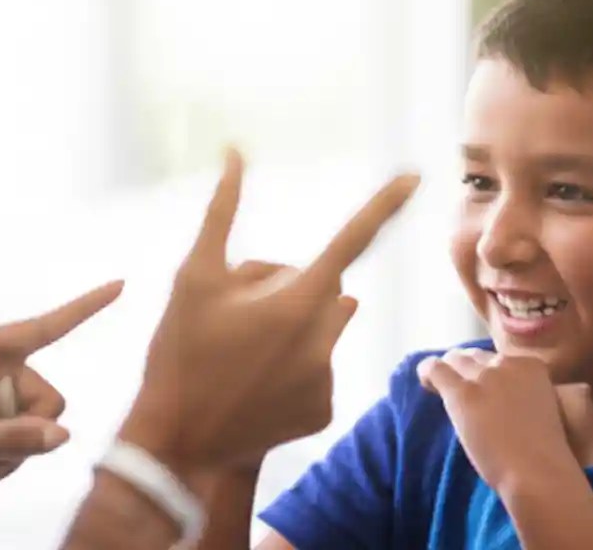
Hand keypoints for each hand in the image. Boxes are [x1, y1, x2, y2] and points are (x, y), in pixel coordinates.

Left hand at [0, 281, 122, 543]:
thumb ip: (9, 439)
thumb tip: (62, 435)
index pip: (43, 327)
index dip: (85, 306)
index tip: (120, 284)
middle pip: (48, 400)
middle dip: (21, 436)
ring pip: (41, 427)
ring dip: (9, 457)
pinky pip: (27, 443)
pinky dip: (1, 465)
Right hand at [120, 150, 418, 472]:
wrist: (176, 440)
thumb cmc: (179, 350)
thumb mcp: (193, 275)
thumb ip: (221, 210)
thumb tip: (234, 153)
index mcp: (296, 302)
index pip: (352, 239)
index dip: (384, 204)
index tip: (416, 175)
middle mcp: (323, 339)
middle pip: (324, 286)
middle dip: (291, 285)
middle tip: (238, 310)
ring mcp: (328, 379)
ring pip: (323, 327)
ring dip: (296, 326)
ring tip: (244, 350)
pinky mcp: (325, 410)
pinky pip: (319, 368)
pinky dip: (295, 367)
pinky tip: (257, 382)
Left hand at [416, 348, 574, 493]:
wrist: (539, 473)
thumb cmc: (545, 454)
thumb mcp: (541, 411)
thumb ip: (522, 397)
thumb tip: (498, 400)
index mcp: (531, 366)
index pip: (498, 358)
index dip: (486, 371)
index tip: (482, 385)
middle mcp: (507, 364)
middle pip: (476, 356)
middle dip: (466, 369)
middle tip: (459, 386)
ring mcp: (485, 377)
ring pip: (456, 359)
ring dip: (448, 370)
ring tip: (440, 384)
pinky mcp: (463, 393)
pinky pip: (436, 370)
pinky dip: (428, 373)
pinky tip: (425, 381)